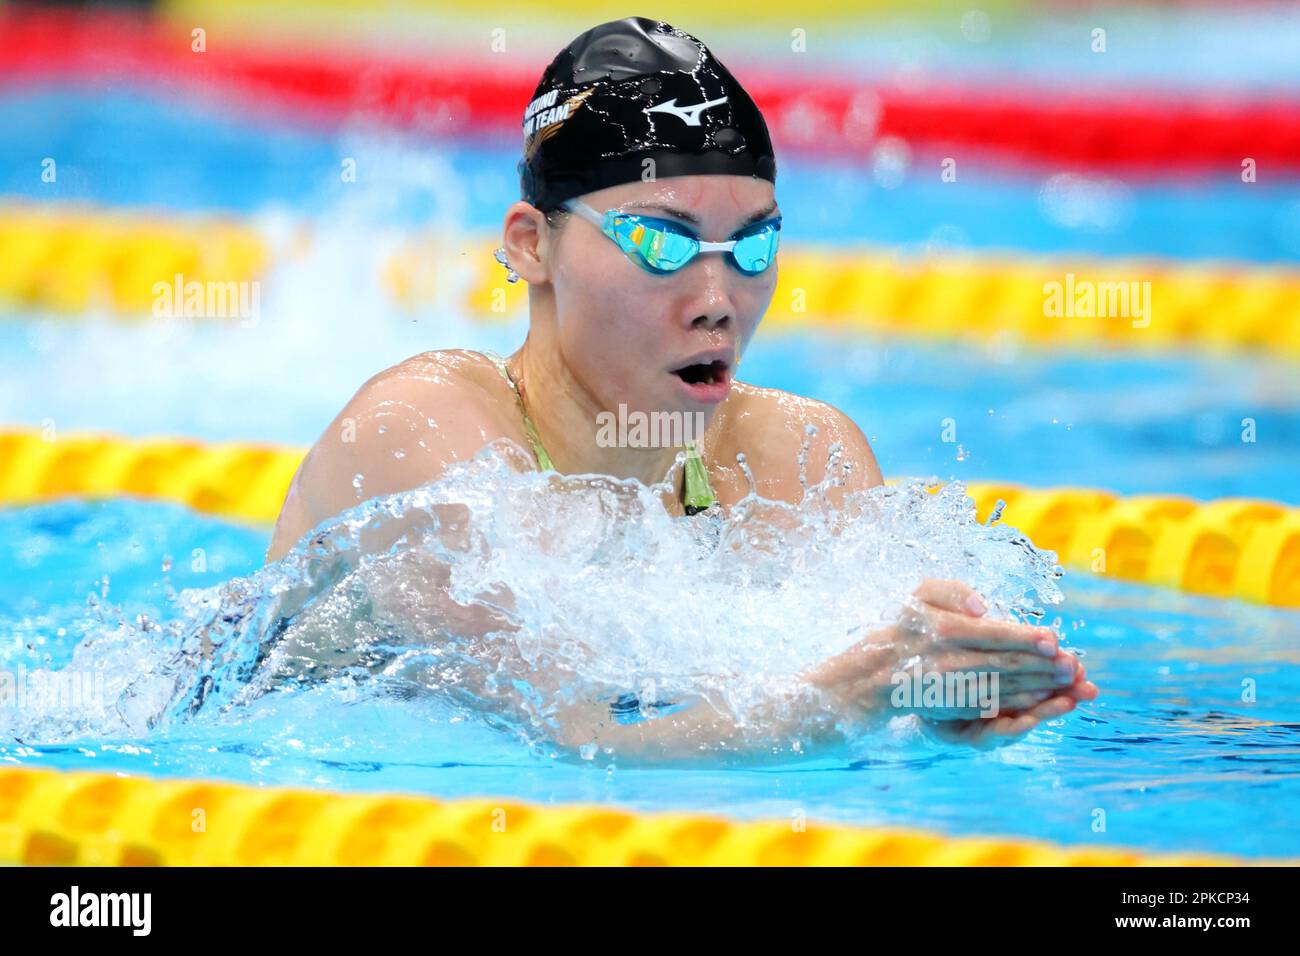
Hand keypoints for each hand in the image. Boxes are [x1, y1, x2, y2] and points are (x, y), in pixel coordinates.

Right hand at [800, 579, 1097, 745]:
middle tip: (1073, 666)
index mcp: (943, 629)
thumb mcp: (917, 596)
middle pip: (1006, 663)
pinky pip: (991, 703)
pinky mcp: (953, 707)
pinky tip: (1038, 699)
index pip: (995, 634)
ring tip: (1066, 683)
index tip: (1055, 641)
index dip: (1027, 639)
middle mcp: (948, 661)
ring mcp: (951, 688)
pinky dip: (1018, 702)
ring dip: (1038, 686)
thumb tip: (983, 606)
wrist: (868, 677)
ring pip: (1004, 685)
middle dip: (1043, 666)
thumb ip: (950, 590)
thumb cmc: (899, 630)